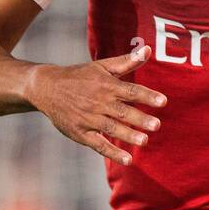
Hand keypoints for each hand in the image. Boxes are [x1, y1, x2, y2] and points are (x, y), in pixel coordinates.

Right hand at [25, 45, 166, 165]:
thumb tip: (148, 49)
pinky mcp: (80, 133)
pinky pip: (98, 144)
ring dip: (128, 135)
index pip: (130, 91)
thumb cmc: (80, 76)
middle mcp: (98, 102)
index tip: (163, 101)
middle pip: (122, 111)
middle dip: (139, 118)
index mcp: (106, 85)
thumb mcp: (102, 66)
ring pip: (111, 128)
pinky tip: (127, 160)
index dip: (147, 96)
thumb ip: (126, 62)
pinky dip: (112, 152)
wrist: (46, 88)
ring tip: (144, 141)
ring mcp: (88, 119)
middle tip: (156, 125)